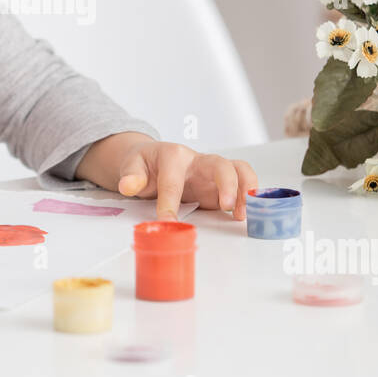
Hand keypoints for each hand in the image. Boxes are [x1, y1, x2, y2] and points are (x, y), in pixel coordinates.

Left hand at [115, 141, 258, 220]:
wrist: (152, 160)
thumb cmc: (145, 164)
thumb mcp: (131, 166)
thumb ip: (130, 175)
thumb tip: (128, 186)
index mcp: (173, 156)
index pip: (173, 179)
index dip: (170, 201)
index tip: (167, 220)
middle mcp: (198, 161)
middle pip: (220, 164)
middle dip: (227, 184)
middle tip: (226, 206)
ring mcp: (211, 173)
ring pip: (239, 170)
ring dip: (246, 190)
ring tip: (243, 214)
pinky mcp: (220, 186)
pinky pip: (242, 184)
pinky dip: (248, 198)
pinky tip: (245, 215)